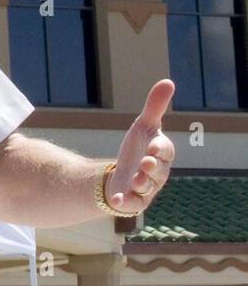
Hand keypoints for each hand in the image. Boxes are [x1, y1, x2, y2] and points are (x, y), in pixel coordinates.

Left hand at [106, 79, 175, 213]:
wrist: (123, 175)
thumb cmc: (139, 149)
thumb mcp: (144, 126)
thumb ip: (155, 107)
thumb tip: (168, 81)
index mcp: (160, 154)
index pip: (165, 151)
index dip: (161, 148)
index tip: (154, 145)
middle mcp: (156, 173)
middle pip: (158, 171)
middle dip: (153, 167)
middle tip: (146, 163)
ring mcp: (146, 188)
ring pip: (147, 189)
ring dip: (141, 184)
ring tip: (134, 180)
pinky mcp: (133, 201)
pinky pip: (131, 204)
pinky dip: (124, 202)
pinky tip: (116, 199)